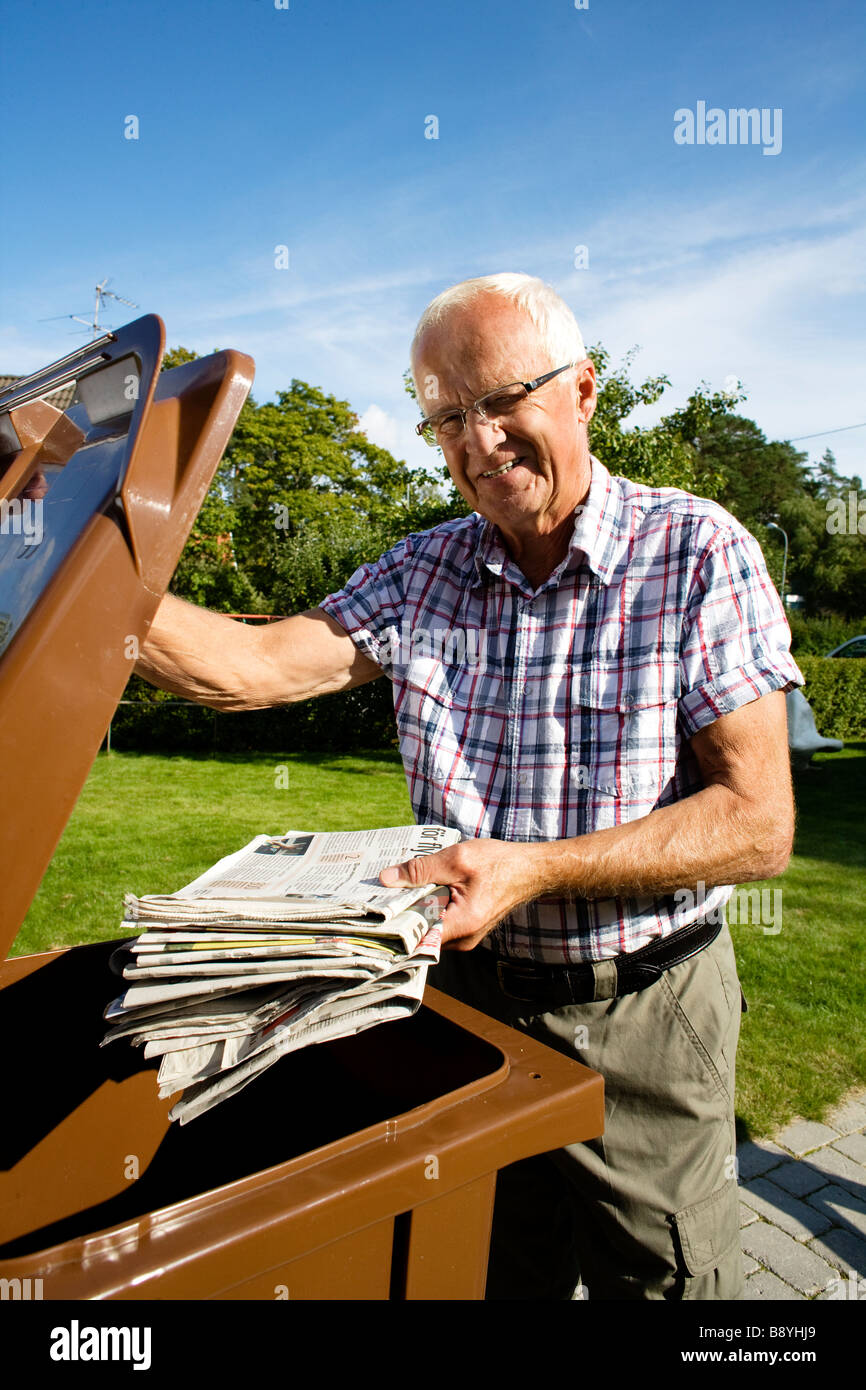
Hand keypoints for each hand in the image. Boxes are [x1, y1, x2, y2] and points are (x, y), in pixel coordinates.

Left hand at [379, 837, 544, 950]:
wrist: (531, 870)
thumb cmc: (500, 863)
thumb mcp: (458, 858)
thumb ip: (421, 869)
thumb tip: (387, 878)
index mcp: (461, 926)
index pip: (416, 937)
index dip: (392, 925)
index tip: (371, 911)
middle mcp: (462, 940)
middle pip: (419, 932)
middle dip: (399, 912)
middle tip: (376, 892)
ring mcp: (464, 937)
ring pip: (427, 926)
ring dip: (414, 907)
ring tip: (394, 885)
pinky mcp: (465, 928)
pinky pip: (438, 921)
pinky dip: (427, 906)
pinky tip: (417, 887)